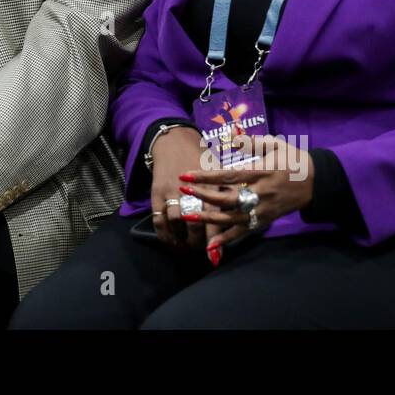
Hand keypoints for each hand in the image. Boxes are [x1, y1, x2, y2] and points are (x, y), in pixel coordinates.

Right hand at [149, 126, 220, 256]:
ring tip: (185, 248)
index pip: (214, 216)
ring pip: (176, 222)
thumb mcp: (219, 172)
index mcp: (211, 185)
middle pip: (194, 222)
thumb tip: (238, 219)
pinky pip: (159, 219)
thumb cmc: (201, 157)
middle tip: (199, 250)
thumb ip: (228, 194)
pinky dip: (164, 234)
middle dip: (197, 241)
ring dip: (180, 239)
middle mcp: (191, 189)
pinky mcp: (157, 193)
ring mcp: (172, 191)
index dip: (214, 237)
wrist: (174, 140)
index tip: (215, 254)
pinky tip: (169, 241)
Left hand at [180, 134, 314, 252]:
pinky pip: (244, 232)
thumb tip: (231, 138)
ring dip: (209, 219)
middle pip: (229, 199)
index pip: (230, 175)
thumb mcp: (275, 144)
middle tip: (183, 192)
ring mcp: (264, 210)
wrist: (315, 182)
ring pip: (233, 219)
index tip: (187, 175)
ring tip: (187, 215)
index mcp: (263, 172)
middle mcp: (262, 194)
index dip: (207, 176)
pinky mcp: (265, 221)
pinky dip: (227, 240)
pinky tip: (209, 245)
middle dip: (204, 196)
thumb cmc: (292, 159)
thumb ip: (252, 142)